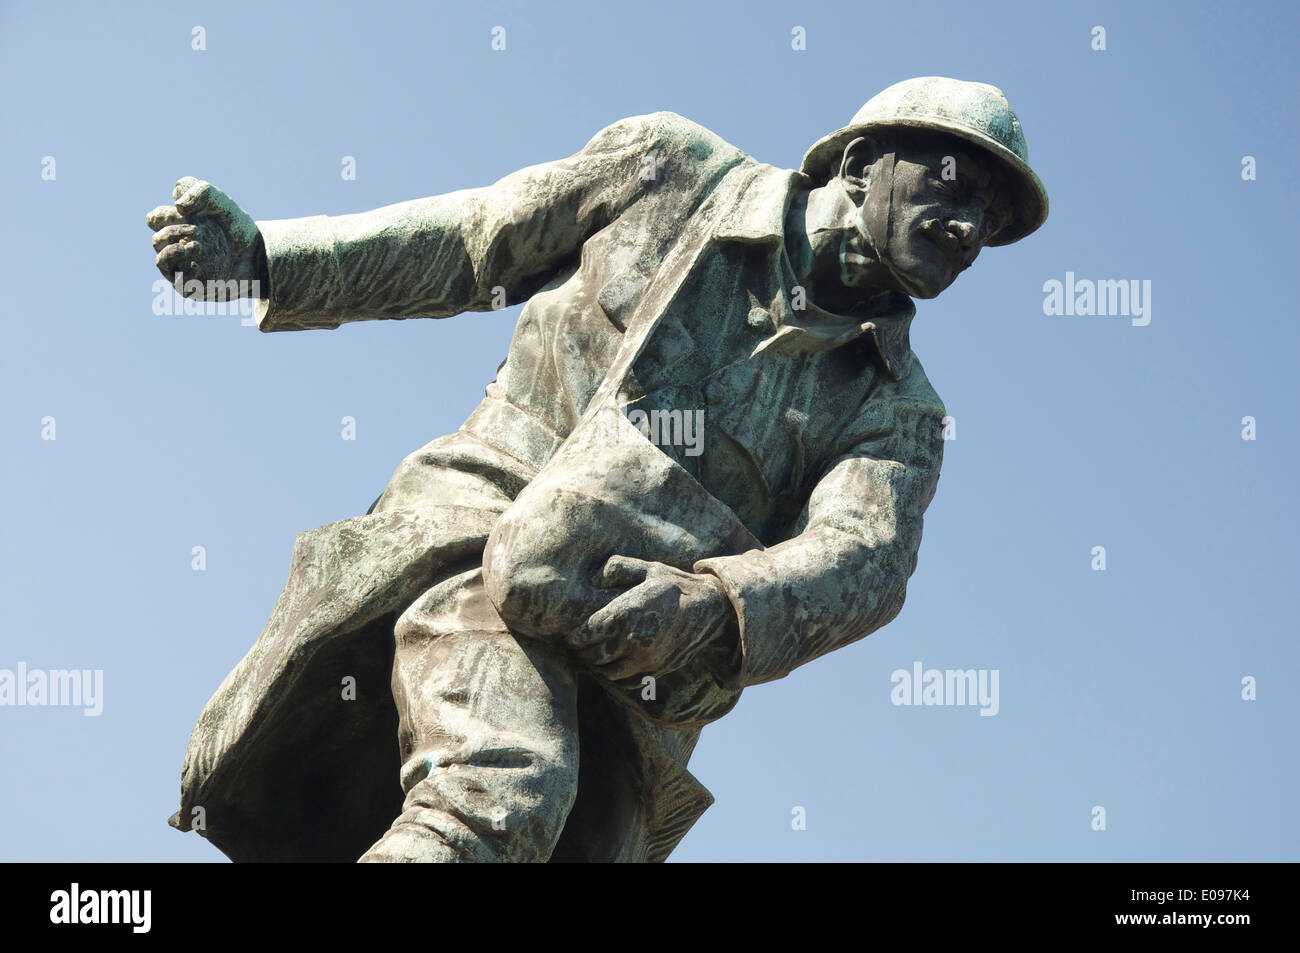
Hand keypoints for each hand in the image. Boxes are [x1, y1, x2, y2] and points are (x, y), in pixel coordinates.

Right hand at [146, 177, 261, 299]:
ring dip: (175, 251)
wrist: (259, 254)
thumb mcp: (220, 201)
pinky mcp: (193, 288)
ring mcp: (182, 269)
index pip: (154, 220)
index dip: (166, 215)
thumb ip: (199, 190)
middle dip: (174, 232)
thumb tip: (178, 205)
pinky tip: (201, 264)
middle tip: (199, 230)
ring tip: (198, 245)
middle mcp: (174, 248)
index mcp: (175, 227)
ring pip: (161, 262)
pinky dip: (189, 271)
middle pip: (156, 240)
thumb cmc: (235, 227)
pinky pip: (180, 283)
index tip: (188, 213)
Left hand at [569, 556, 736, 681]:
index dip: (575, 636)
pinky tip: (615, 662)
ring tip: (597, 654)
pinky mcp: (655, 668)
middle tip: (581, 646)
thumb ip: (616, 568)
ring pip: (608, 672)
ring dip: (598, 665)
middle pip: (593, 656)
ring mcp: (644, 657)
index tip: (574, 633)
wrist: (710, 609)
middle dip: (583, 652)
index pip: (585, 635)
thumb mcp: (647, 568)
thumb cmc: (675, 585)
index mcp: (625, 613)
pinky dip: (616, 674)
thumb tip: (594, 579)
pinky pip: (626, 679)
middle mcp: (632, 639)